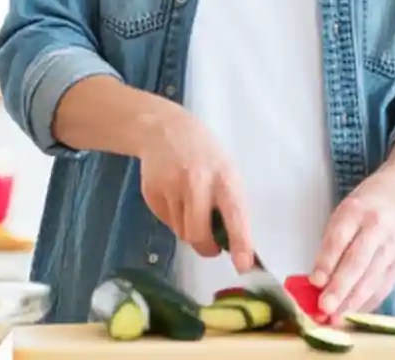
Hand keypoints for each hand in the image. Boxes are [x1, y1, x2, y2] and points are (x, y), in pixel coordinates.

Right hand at [136, 109, 253, 272]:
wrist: (165, 130)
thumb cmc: (205, 156)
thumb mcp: (227, 171)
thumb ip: (231, 204)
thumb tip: (236, 245)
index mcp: (224, 177)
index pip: (235, 214)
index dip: (240, 242)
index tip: (243, 265)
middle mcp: (197, 182)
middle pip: (199, 234)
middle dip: (206, 248)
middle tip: (212, 248)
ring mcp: (171, 187)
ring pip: (182, 233)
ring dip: (190, 231)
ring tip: (192, 207)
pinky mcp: (152, 193)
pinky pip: (166, 223)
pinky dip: (174, 219)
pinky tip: (175, 197)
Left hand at [309, 175, 394, 317]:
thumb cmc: (360, 213)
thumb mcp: (340, 219)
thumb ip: (329, 249)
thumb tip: (317, 285)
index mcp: (356, 211)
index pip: (339, 238)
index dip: (327, 262)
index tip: (315, 282)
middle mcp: (377, 227)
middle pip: (358, 261)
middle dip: (341, 287)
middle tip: (325, 307)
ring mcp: (393, 245)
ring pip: (372, 278)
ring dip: (353, 302)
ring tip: (336, 318)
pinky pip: (383, 287)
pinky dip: (367, 303)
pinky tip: (353, 314)